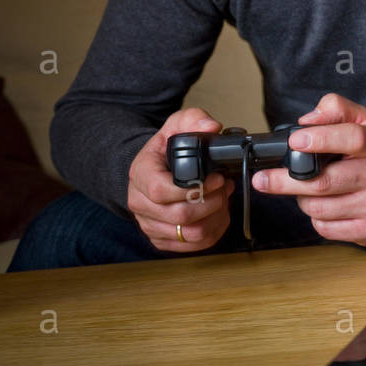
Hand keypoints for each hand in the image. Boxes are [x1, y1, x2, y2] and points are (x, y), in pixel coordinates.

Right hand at [127, 107, 235, 251]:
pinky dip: (213, 231)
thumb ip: (194, 120)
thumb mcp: (177, 125)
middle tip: (225, 187)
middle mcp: (140, 203)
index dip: (194, 189)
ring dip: (215, 217)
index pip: (160, 191)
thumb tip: (212, 126)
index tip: (216, 178)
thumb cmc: (165, 149)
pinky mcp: (161, 239)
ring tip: (223, 199)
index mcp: (140, 175)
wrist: (153, 168)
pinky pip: (192, 245)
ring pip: (189, 234)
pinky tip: (218, 214)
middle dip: (212, 202)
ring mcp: (149, 224)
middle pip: (180, 216)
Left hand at [250, 93, 365, 244]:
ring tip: (308, 190)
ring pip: (318, 208)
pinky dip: (316, 218)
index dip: (320, 138)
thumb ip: (336, 109)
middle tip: (262, 180)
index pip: (351, 138)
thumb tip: (306, 121)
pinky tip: (325, 206)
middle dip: (285, 182)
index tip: (294, 140)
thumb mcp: (364, 121)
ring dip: (302, 200)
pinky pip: (325, 228)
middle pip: (323, 182)